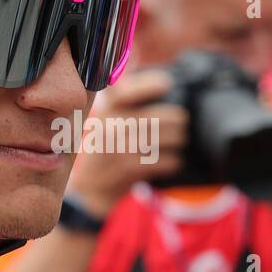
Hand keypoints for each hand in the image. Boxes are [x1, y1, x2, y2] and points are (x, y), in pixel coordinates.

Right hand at [68, 69, 187, 215]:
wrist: (89, 187)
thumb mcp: (108, 120)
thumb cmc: (106, 147)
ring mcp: (117, 148)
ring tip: (181, 141)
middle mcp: (109, 126)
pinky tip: (174, 161)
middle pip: (153, 118)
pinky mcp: (126, 169)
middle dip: (176, 120)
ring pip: (158, 140)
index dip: (149, 85)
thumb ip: (127, 102)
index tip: (165, 85)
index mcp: (106, 109)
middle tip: (183, 123)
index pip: (128, 91)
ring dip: (176, 141)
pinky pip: (158, 162)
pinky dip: (171, 161)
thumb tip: (164, 85)